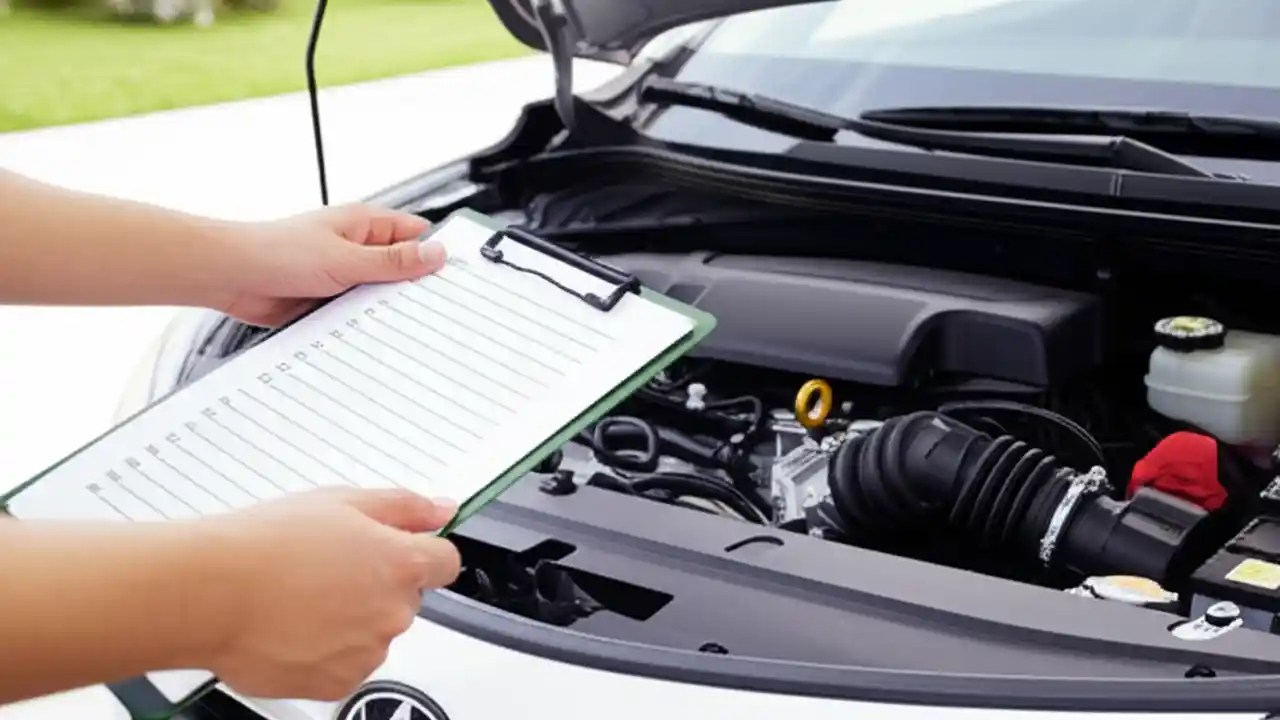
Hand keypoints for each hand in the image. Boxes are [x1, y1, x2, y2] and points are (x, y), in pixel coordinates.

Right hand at [201, 487, 461, 700]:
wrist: (211, 595)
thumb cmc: (266, 545)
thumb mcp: (342, 501)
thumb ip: (404, 507)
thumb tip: (442, 510)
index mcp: (401, 563)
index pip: (446, 562)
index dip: (422, 551)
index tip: (399, 548)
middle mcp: (393, 612)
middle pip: (406, 597)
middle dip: (377, 583)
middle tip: (327, 567)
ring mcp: (367, 652)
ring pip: (374, 631)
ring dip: (351, 617)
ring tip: (302, 596)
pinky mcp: (338, 682)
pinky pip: (346, 662)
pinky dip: (327, 649)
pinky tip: (293, 625)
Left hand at [214, 204, 446, 326]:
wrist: (230, 276)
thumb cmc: (277, 252)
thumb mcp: (345, 258)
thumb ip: (393, 262)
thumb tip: (435, 255)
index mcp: (364, 225)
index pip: (416, 234)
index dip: (437, 253)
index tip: (456, 277)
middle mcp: (356, 248)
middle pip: (401, 268)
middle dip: (413, 288)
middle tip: (434, 309)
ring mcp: (343, 275)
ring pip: (380, 295)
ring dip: (385, 309)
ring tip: (403, 326)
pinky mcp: (330, 301)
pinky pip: (358, 314)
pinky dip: (364, 324)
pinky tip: (374, 336)